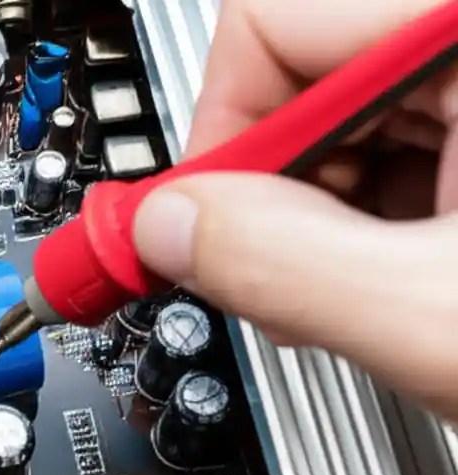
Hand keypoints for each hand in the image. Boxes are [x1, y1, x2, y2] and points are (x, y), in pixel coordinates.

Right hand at [132, 0, 457, 419]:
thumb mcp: (437, 321)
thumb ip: (283, 266)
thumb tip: (167, 230)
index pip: (270, 23)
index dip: (216, 132)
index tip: (192, 221)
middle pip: (302, 76)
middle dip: (271, 191)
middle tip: (281, 274)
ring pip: (345, 121)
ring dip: (321, 217)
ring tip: (357, 290)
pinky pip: (401, 145)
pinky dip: (371, 219)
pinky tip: (396, 276)